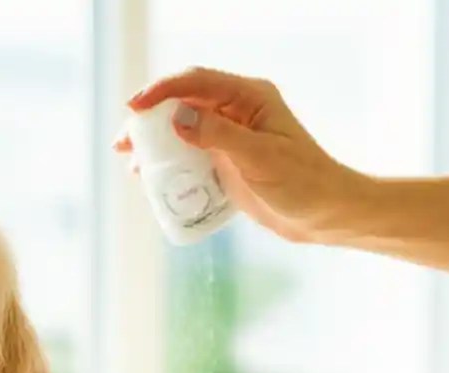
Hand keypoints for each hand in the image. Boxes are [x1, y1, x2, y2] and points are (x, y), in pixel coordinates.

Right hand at [116, 67, 369, 243]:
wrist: (325, 214)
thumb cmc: (303, 183)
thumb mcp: (260, 157)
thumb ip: (219, 135)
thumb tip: (178, 118)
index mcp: (249, 97)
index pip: (197, 82)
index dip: (162, 90)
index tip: (134, 108)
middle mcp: (236, 111)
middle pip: (182, 102)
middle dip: (149, 118)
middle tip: (124, 142)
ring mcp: (229, 136)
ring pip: (181, 128)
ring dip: (154, 142)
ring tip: (132, 162)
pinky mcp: (225, 161)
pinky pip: (188, 153)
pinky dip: (167, 161)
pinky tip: (151, 176)